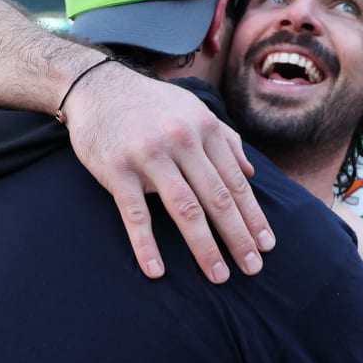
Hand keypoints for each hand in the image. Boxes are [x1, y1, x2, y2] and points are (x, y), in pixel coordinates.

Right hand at [66, 67, 273, 283]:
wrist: (96, 86)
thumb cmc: (151, 105)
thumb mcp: (194, 110)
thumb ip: (225, 140)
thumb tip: (250, 174)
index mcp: (204, 129)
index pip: (235, 182)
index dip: (253, 216)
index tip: (267, 245)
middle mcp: (181, 141)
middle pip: (217, 199)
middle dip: (238, 237)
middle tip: (253, 268)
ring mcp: (148, 156)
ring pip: (184, 209)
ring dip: (204, 247)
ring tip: (218, 276)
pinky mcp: (117, 171)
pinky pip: (135, 214)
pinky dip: (146, 245)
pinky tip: (156, 271)